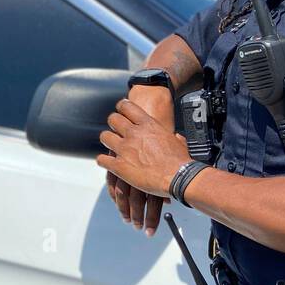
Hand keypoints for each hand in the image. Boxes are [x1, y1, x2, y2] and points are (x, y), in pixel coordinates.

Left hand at [97, 99, 191, 232]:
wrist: (179, 176)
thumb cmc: (181, 160)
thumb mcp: (179, 141)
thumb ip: (172, 137)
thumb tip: (175, 137)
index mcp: (148, 124)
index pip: (127, 107)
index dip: (122, 108)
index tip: (121, 111)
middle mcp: (133, 133)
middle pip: (113, 119)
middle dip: (113, 123)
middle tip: (115, 129)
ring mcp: (124, 149)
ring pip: (105, 137)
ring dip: (107, 140)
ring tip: (111, 145)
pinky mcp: (119, 166)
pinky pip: (102, 159)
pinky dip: (103, 160)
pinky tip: (106, 162)